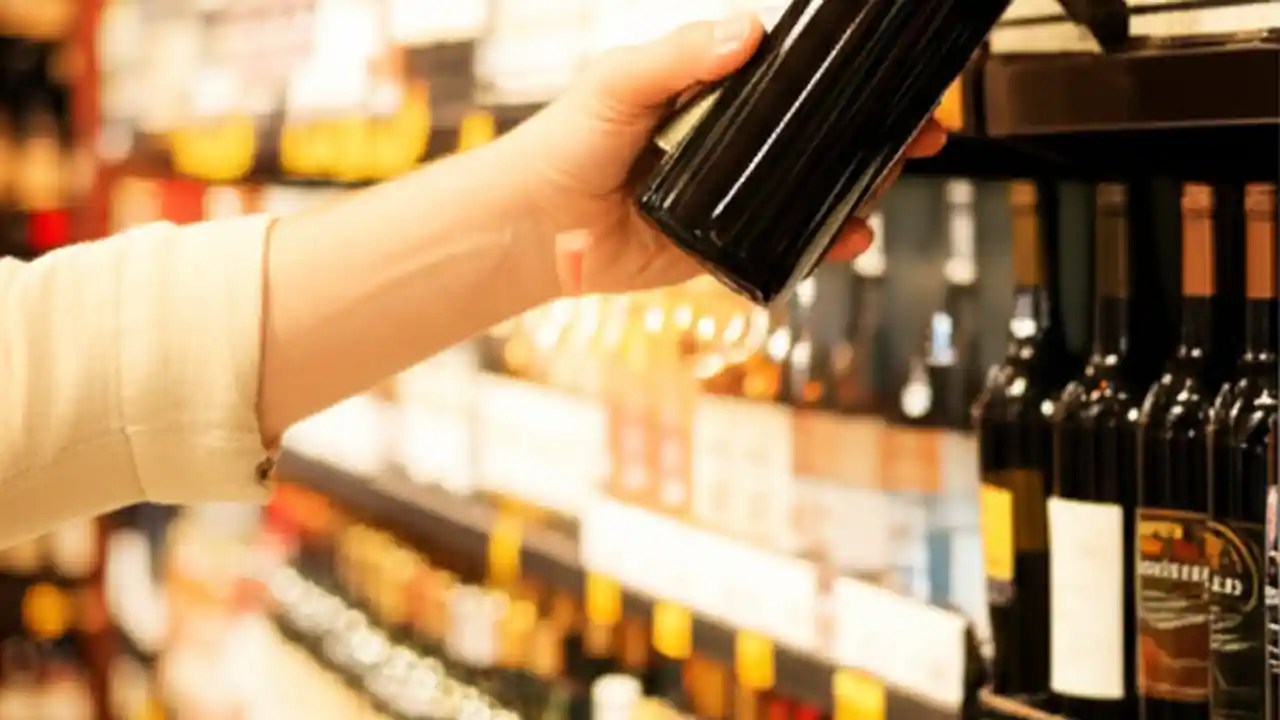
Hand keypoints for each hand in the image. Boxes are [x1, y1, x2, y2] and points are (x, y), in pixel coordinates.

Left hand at [501, 13, 948, 295]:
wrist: (534, 226)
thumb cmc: (565, 143)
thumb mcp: (620, 81)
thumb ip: (678, 56)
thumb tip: (745, 31)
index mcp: (708, 98)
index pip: (790, 87)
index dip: (840, 86)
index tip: (885, 81)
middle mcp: (725, 149)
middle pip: (812, 141)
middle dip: (869, 138)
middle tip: (915, 135)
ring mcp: (727, 201)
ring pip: (806, 195)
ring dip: (855, 189)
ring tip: (885, 179)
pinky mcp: (720, 249)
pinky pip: (781, 247)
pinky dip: (821, 245)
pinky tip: (849, 236)